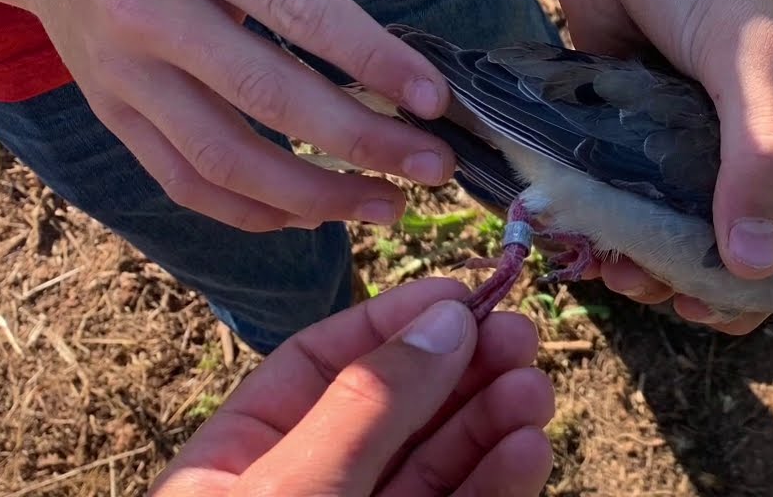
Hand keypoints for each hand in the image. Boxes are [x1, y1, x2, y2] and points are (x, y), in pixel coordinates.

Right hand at [0, 0, 458, 231]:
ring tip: (390, 205)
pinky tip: (315, 213)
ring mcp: (127, 73)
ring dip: (317, 197)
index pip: (301, 13)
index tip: (435, 101)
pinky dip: (254, 211)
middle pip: (270, 98)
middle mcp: (154, 11)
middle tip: (436, 168)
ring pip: (227, 160)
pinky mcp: (114, 113)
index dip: (374, 62)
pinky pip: (186, 182)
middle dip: (364, 144)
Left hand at [151, 277, 553, 495]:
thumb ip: (368, 406)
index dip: (393, 321)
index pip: (321, 364)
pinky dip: (498, 480)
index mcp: (238, 462)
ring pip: (436, 460)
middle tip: (518, 329)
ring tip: (534, 383)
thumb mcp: (293, 490)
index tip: (459, 294)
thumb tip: (444, 319)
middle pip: (393, 407)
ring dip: (490, 419)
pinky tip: (529, 446)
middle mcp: (306, 485)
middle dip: (460, 366)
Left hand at [560, 0, 772, 334]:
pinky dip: (629, 248)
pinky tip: (602, 256)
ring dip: (668, 278)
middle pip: (769, 254)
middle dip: (729, 292)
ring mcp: (710, 157)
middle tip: (688, 300)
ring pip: (701, 247)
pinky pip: (647, 222)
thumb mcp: (753, 62)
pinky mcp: (651, 155)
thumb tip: (758, 271)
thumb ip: (763, 159)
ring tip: (630, 278)